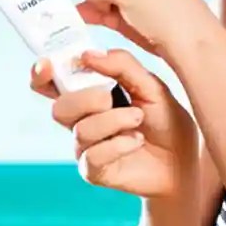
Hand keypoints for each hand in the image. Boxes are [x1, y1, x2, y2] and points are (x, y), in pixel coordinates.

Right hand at [30, 48, 197, 197]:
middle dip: (85, 99)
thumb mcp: (149, 84)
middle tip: (109, 97)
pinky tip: (136, 141)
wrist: (185, 158)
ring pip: (81, 130)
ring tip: (138, 119)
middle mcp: (82, 121)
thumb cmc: (165, 119)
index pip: (52, 84)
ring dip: (113, 120)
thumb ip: (121, 65)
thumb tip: (88, 54)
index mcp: (89, 95)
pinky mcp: (95, 171)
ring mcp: (86, 147)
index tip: (47, 66)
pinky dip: (119, 144)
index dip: (41, 75)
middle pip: (59, 108)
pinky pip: (93, 156)